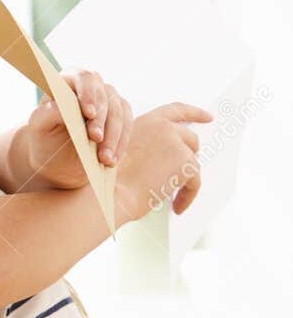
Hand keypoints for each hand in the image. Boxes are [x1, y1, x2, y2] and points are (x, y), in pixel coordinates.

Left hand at [26, 71, 132, 187]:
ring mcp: (109, 99)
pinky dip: (121, 143)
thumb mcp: (38, 128)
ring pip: (118, 112)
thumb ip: (47, 114)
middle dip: (101, 120)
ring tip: (104, 159)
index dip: (88, 94)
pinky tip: (113, 160)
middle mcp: (92, 86)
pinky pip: (127, 125)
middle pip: (104, 96)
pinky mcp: (122, 115)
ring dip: (113, 137)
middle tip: (96, 139)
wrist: (58, 159)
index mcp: (68, 81)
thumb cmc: (45, 138)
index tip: (89, 114)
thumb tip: (63, 107)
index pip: (83, 78)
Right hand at [116, 103, 211, 223]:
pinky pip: (195, 181)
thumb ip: (146, 146)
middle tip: (181, 176)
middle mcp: (162, 126)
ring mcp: (175, 141)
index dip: (194, 113)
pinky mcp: (186, 160)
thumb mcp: (122, 152)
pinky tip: (176, 207)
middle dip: (188, 156)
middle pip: (190, 138)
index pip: (176, 110)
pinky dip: (188, 195)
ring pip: (193, 160)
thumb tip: (168, 159)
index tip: (208, 117)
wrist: (110, 194)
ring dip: (185, 179)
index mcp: (145, 122)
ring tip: (172, 198)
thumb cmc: (109, 182)